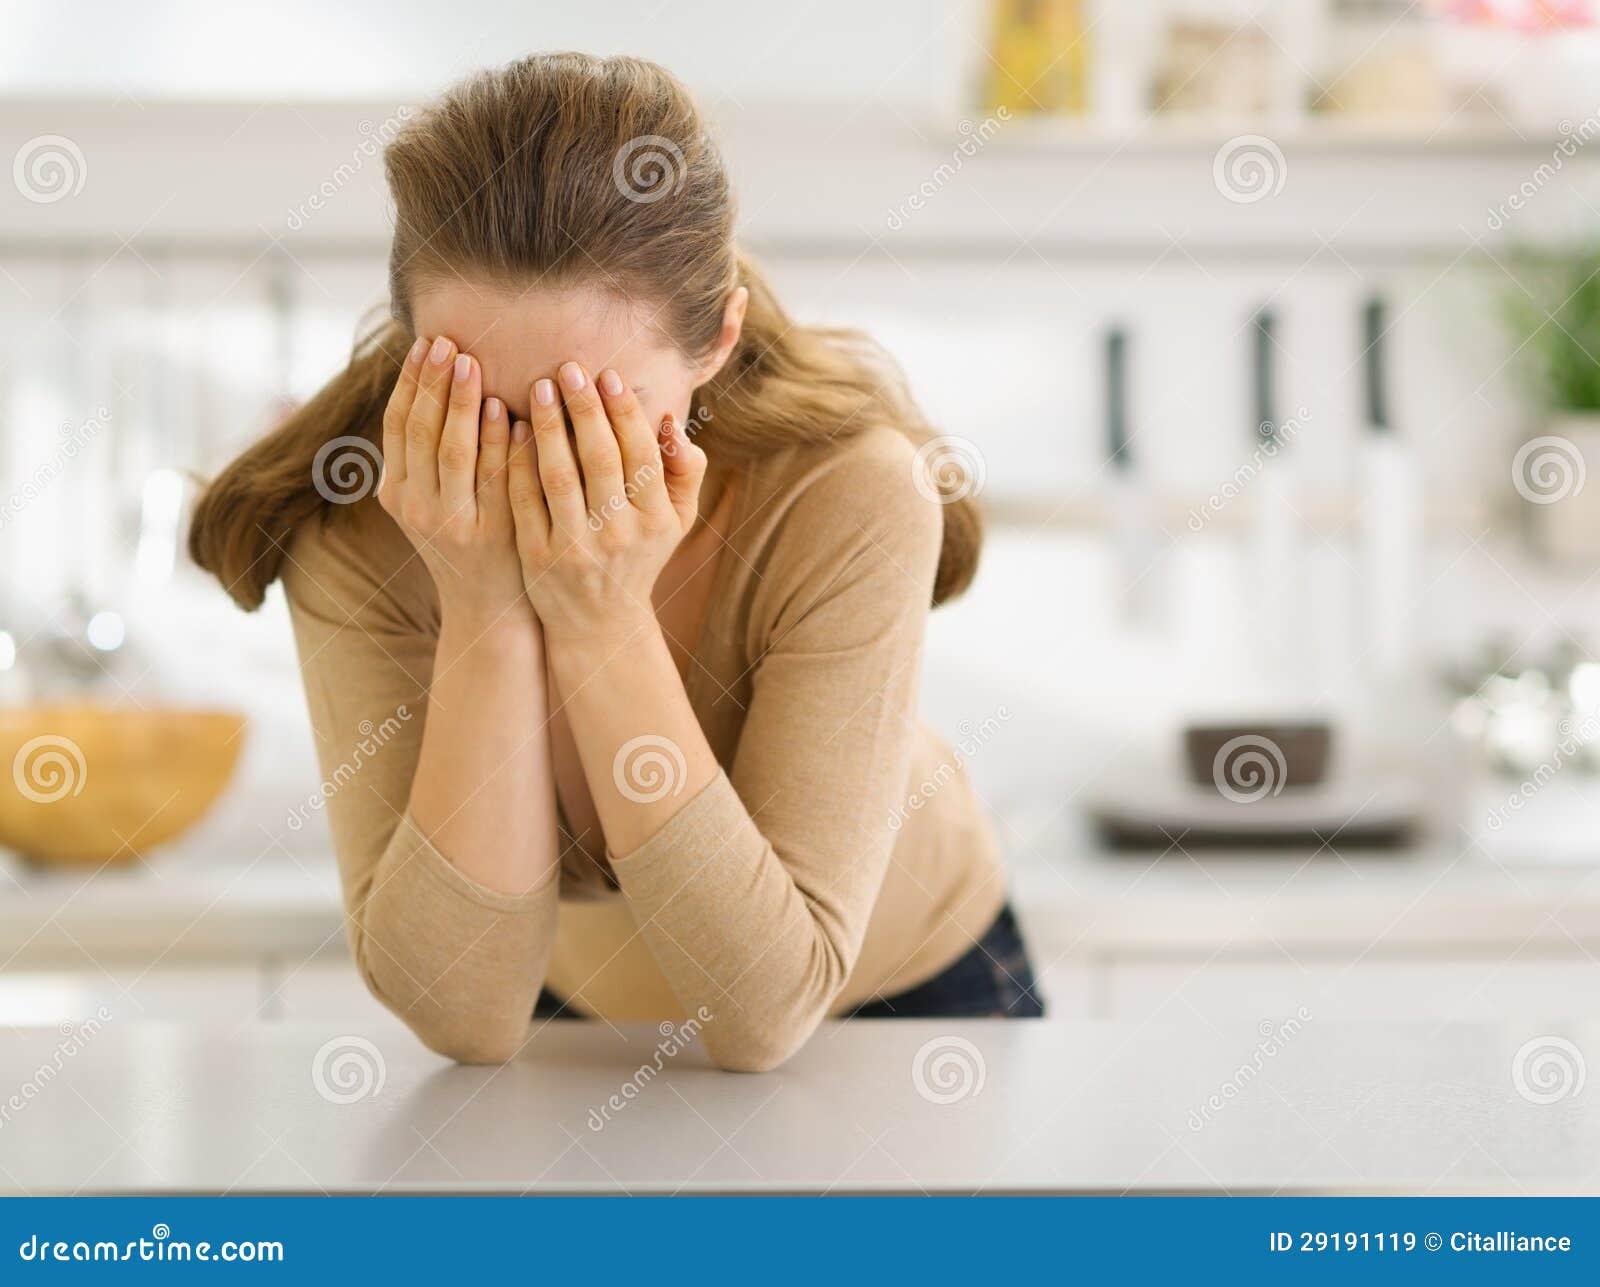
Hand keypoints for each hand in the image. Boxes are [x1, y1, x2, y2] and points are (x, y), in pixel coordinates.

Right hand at [378, 335, 531, 631]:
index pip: (397, 425)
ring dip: (462, 405)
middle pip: (421, 432)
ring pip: (453, 453)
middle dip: (434, 383)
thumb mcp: (431, 501)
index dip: (410, 382)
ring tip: (473, 364)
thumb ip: (427, 454)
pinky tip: (508, 413)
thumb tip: (434, 381)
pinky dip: (499, 443)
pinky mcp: (490, 534)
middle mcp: (417, 507)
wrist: (489, 605)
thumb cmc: (466, 540)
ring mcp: (453, 522)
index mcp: (397, 492)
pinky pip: (494, 479)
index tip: (427, 342)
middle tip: (449, 342)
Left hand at [507, 361, 706, 646]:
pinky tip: (510, 427)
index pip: (640, 454)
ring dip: (547, 427)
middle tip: (567, 367)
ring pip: (558, 476)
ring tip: (537, 388)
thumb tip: (670, 423)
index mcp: (655, 519)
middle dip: (583, 410)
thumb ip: (685, 471)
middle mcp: (619, 534)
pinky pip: (524, 499)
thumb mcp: (677, 520)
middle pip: (600, 460)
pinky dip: (517, 461)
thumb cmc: (640, 555)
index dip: (623, 413)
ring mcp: (576, 547)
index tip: (606, 374)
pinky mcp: (538, 556)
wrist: (599, 622)